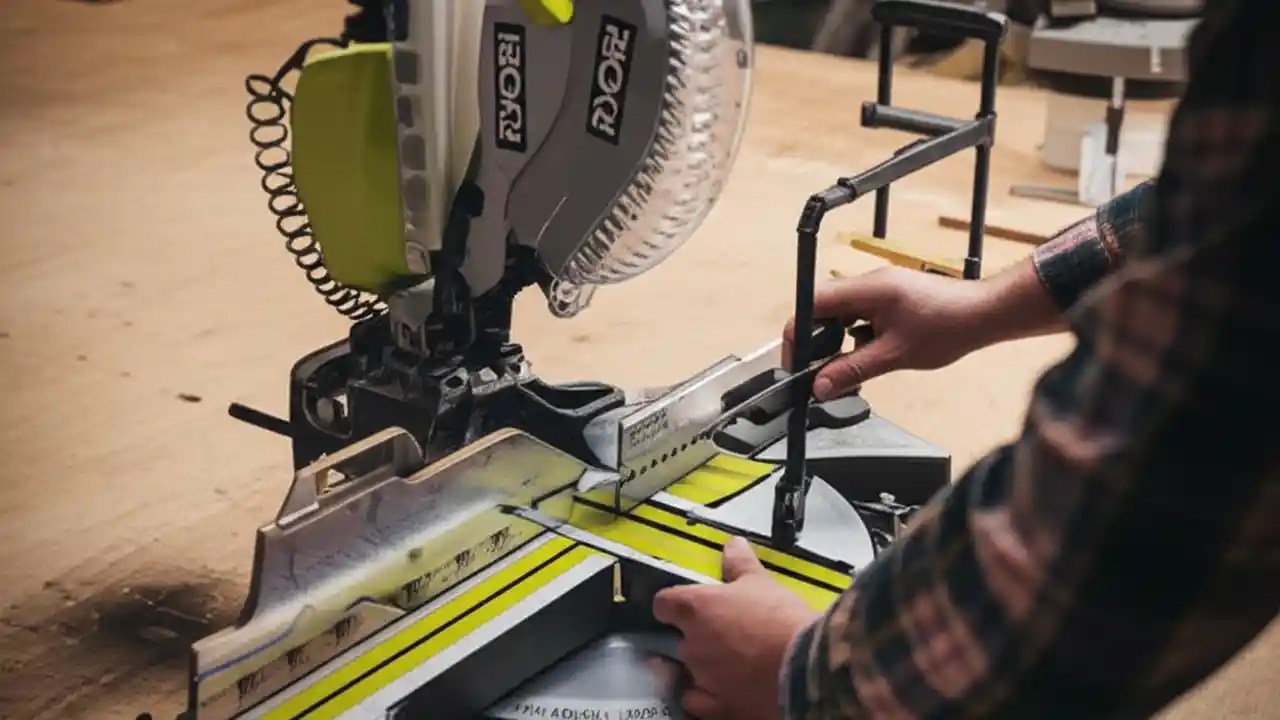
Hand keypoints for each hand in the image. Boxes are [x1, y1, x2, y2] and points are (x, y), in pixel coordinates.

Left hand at [652, 537, 819, 719]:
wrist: (806, 665)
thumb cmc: (782, 619)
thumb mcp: (761, 582)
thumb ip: (740, 564)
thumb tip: (733, 544)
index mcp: (696, 608)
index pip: (664, 604)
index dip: (673, 605)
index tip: (686, 608)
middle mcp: (691, 644)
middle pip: (680, 639)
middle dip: (699, 638)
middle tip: (728, 635)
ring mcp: (701, 678)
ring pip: (690, 670)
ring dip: (705, 666)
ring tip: (734, 663)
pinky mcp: (716, 706)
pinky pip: (696, 701)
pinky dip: (704, 697)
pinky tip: (721, 691)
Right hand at [783, 267, 996, 399]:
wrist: (986, 314)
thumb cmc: (948, 326)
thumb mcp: (894, 355)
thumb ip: (853, 370)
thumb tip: (821, 386)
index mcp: (866, 289)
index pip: (812, 304)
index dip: (798, 335)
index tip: (798, 363)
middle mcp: (869, 283)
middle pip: (823, 308)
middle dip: (817, 341)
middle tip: (818, 371)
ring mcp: (882, 289)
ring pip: (843, 313)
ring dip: (838, 340)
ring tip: (845, 368)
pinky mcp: (893, 298)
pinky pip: (861, 315)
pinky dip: (857, 336)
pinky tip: (869, 356)